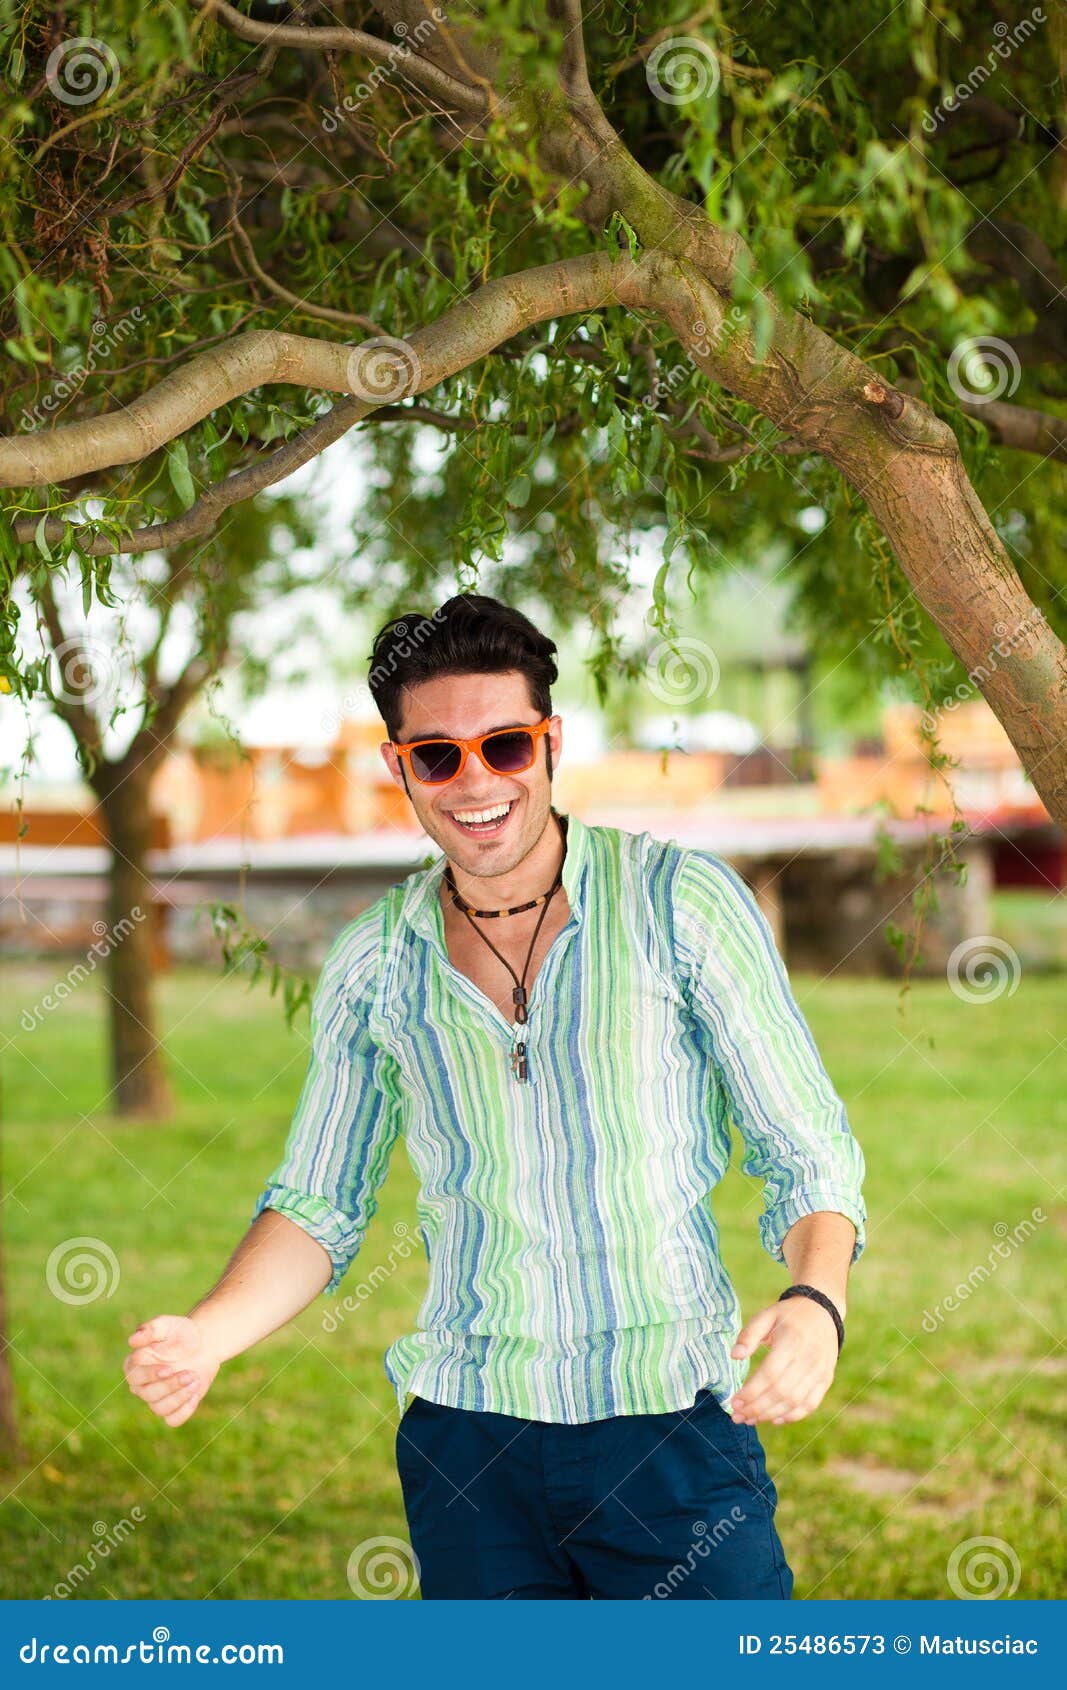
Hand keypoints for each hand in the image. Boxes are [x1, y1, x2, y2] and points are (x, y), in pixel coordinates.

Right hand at [124, 1314, 221, 1427]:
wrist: (203, 1344)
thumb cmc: (181, 1333)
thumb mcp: (167, 1325)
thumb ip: (150, 1329)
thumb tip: (132, 1340)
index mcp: (135, 1365)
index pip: (135, 1376)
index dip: (151, 1375)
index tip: (168, 1368)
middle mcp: (142, 1385)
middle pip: (148, 1394)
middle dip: (170, 1386)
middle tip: (189, 1373)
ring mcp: (156, 1398)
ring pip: (160, 1408)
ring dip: (179, 1397)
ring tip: (195, 1380)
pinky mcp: (172, 1408)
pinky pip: (173, 1420)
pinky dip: (184, 1411)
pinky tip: (195, 1395)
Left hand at [727, 1296, 839, 1425]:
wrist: (823, 1312)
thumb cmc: (789, 1315)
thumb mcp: (767, 1315)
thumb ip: (749, 1334)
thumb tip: (734, 1356)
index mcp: (791, 1340)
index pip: (769, 1374)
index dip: (751, 1392)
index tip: (733, 1402)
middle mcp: (808, 1358)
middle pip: (781, 1392)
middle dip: (757, 1408)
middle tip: (737, 1416)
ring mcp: (819, 1371)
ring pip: (794, 1402)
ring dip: (770, 1415)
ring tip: (750, 1419)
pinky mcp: (826, 1380)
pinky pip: (810, 1405)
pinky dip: (792, 1416)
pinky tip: (773, 1419)